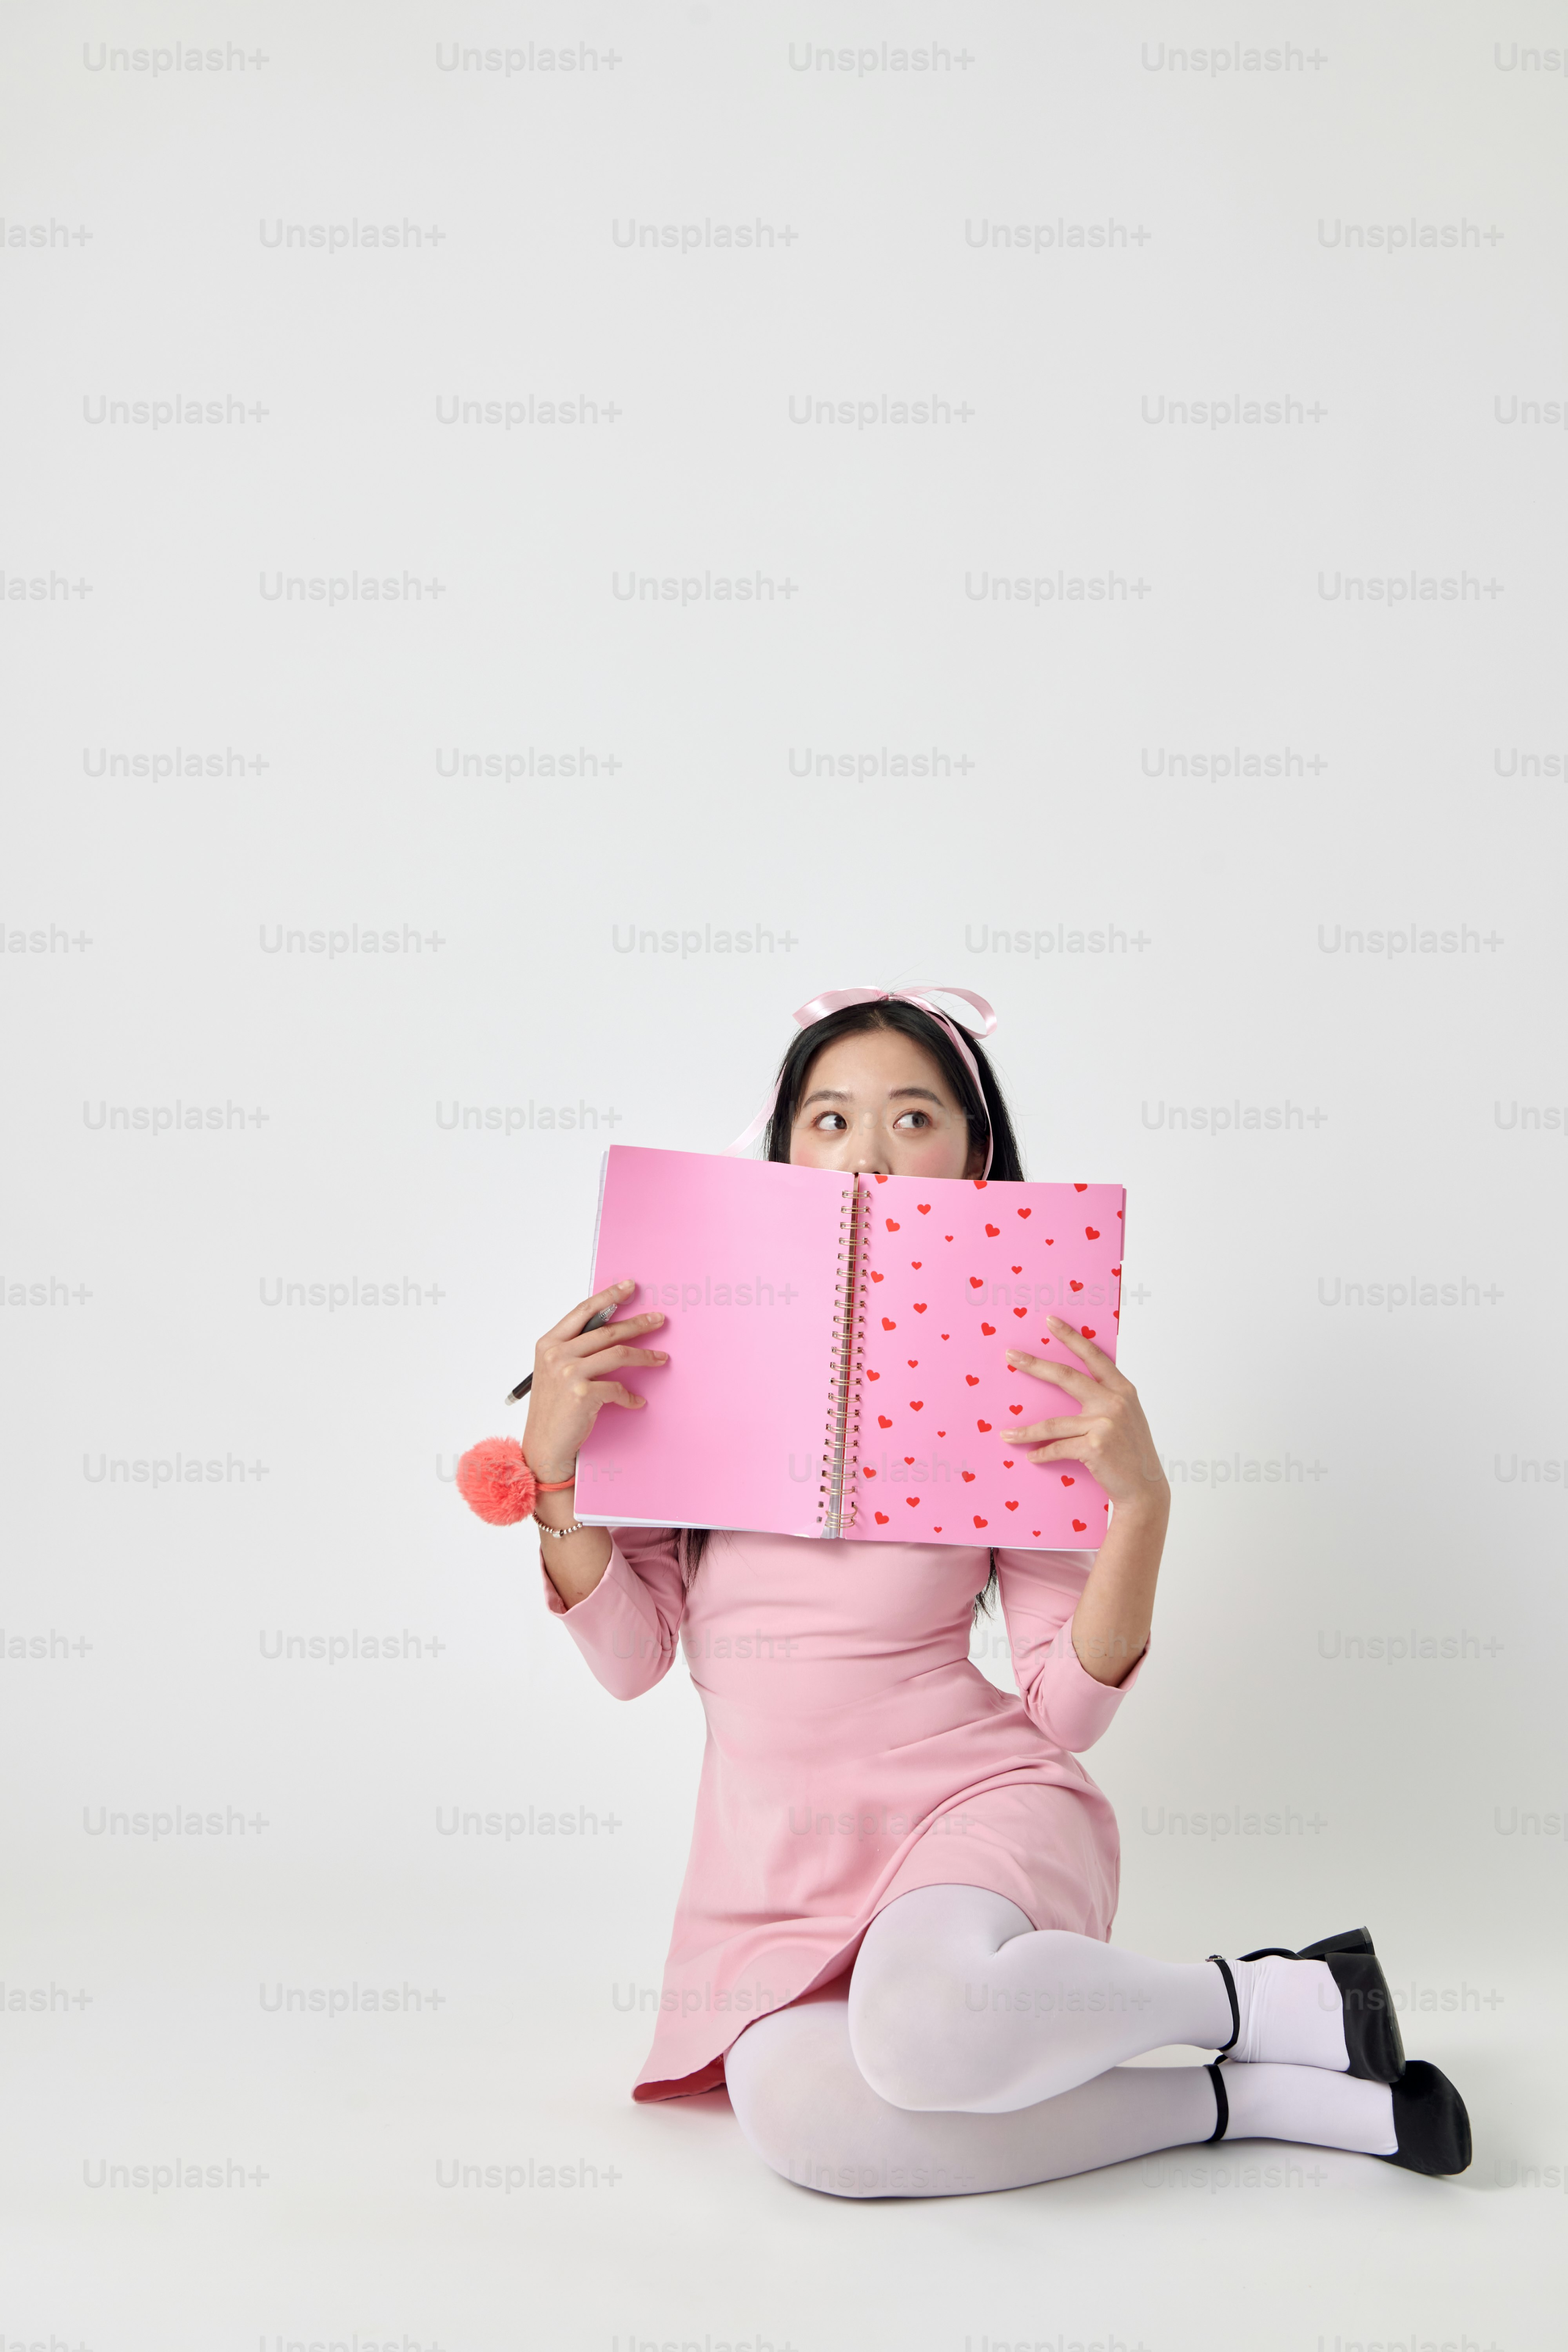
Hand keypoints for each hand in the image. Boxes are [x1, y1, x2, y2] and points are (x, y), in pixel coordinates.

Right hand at [521, 1279, 668, 1480]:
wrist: (544, 1445)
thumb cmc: (552, 1409)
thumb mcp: (555, 1372)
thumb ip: (575, 1350)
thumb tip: (609, 1333)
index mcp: (549, 1343)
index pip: (583, 1311)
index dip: (608, 1297)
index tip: (629, 1287)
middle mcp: (557, 1354)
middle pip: (607, 1331)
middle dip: (638, 1323)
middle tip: (658, 1320)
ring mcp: (569, 1373)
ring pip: (618, 1354)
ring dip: (645, 1355)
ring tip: (661, 1358)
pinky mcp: (583, 1394)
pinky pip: (617, 1388)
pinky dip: (630, 1396)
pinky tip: (636, 1401)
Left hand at [1005, 1316, 1168, 1515]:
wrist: (1145, 1488)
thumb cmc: (1131, 1452)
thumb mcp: (1125, 1417)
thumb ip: (1105, 1398)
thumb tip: (1073, 1385)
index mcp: (1123, 1389)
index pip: (1093, 1356)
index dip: (1071, 1337)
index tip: (1050, 1322)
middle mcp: (1115, 1401)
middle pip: (1066, 1377)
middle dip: (1035, 1364)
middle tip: (1011, 1355)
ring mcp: (1105, 1424)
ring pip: (1053, 1423)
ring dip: (1026, 1431)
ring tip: (1007, 1435)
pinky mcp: (1095, 1446)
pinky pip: (1058, 1447)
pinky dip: (1042, 1454)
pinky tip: (1031, 1457)